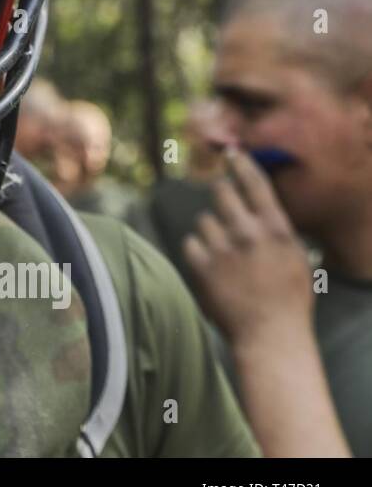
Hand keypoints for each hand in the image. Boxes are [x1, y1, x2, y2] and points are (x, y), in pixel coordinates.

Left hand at [183, 147, 314, 344]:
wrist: (271, 334)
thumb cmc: (289, 298)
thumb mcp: (295, 256)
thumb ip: (275, 229)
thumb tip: (259, 208)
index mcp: (276, 228)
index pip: (256, 183)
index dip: (241, 163)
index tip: (231, 153)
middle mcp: (248, 232)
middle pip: (221, 192)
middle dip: (220, 198)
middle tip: (224, 212)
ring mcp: (223, 248)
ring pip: (204, 220)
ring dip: (210, 232)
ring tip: (225, 255)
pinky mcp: (202, 265)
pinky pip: (190, 243)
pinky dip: (198, 252)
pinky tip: (211, 267)